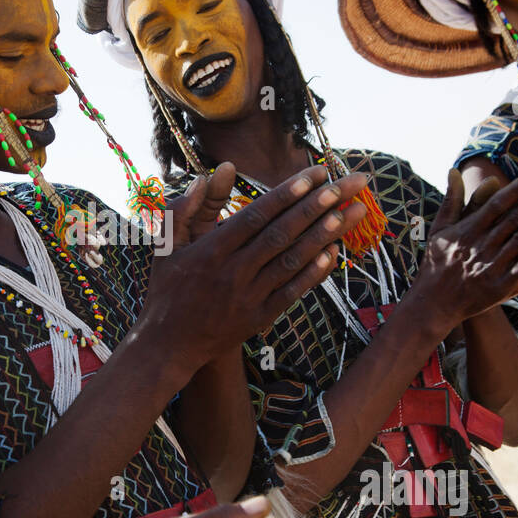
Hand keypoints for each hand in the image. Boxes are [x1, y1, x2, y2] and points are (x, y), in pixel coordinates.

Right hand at [141, 165, 370, 375]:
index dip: (288, 194)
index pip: (256, 215)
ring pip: (292, 260)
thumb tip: (216, 172)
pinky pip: (292, 291)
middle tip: (345, 186)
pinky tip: (334, 252)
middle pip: (280, 233)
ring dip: (324, 235)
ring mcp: (248, 296)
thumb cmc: (167, 289)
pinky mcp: (259, 317)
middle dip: (315, 207)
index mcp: (210, 251)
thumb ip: (187, 206)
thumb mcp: (166, 244)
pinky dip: (314, 272)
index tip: (315, 174)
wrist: (168, 345)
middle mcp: (232, 272)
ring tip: (351, 213)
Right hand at [411, 166, 517, 332]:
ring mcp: (492, 266)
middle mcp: (482, 245)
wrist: (433, 302)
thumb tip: (454, 169)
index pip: (498, 203)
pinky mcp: (501, 286)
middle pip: (516, 218)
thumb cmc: (437, 262)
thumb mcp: (440, 228)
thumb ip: (452, 199)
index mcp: (469, 229)